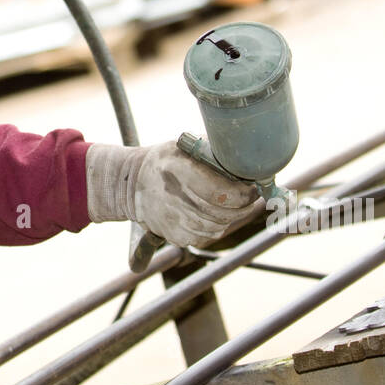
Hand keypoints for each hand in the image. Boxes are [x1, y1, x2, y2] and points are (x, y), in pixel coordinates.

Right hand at [85, 140, 265, 247]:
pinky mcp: (173, 236)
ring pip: (217, 227)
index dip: (243, 193)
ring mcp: (171, 219)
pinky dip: (217, 228)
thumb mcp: (185, 146)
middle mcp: (171, 195)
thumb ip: (213, 154)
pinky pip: (206, 237)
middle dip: (243, 206)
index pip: (220, 190)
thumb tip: (248, 164)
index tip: (253, 188)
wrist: (132, 183)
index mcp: (175, 168)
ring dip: (232, 218)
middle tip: (251, 198)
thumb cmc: (166, 160)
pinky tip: (216, 216)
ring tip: (236, 206)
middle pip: (222, 211)